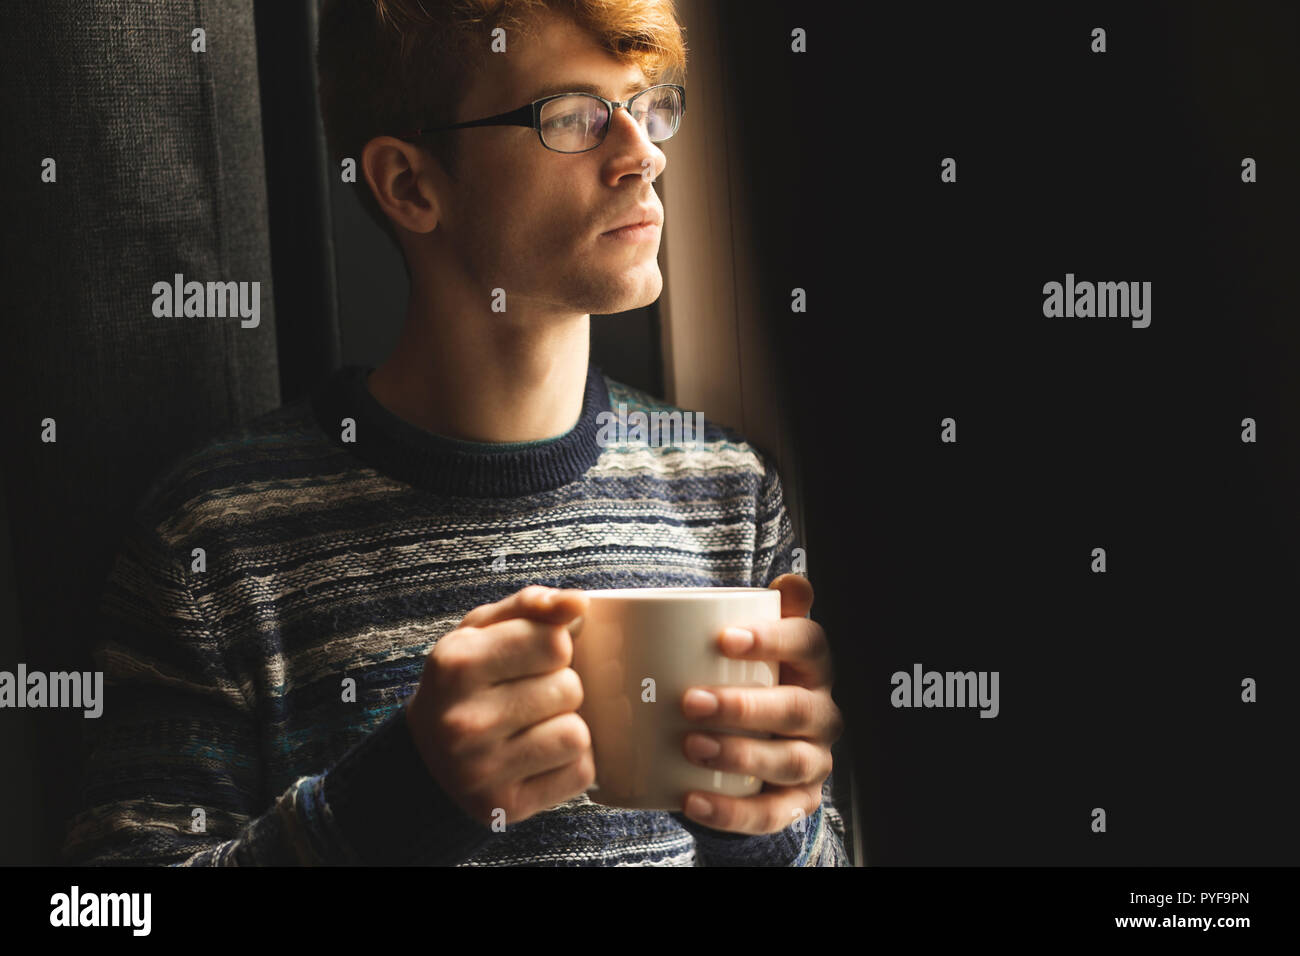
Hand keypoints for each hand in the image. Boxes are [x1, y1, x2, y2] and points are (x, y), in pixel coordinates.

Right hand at [404, 586, 594, 827]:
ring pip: (577, 735)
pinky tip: (539, 758)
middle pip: (570, 688)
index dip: (553, 647)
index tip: (531, 658)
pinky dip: (570, 764)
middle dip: (560, 688)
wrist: (426, 759)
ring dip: (568, 727)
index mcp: (455, 664)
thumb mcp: (482, 631)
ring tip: (534, 727)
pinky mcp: (505, 807)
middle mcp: (462, 720)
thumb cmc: (466, 683)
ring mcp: (480, 771)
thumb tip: (578, 603)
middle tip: (528, 696)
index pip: (554, 643)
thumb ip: (530, 605)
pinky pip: (580, 774)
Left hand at [678, 574, 843, 834]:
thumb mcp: (754, 647)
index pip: (809, 644)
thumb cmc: (750, 682)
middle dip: (744, 706)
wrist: (755, 746)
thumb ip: (764, 611)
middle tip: (690, 701)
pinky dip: (732, 812)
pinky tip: (692, 801)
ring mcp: (813, 761)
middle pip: (796, 708)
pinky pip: (771, 813)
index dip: (773, 640)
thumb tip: (791, 580)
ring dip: (740, 755)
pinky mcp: (796, 803)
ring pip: (787, 760)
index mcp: (812, 667)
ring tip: (690, 747)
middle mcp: (821, 713)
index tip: (724, 638)